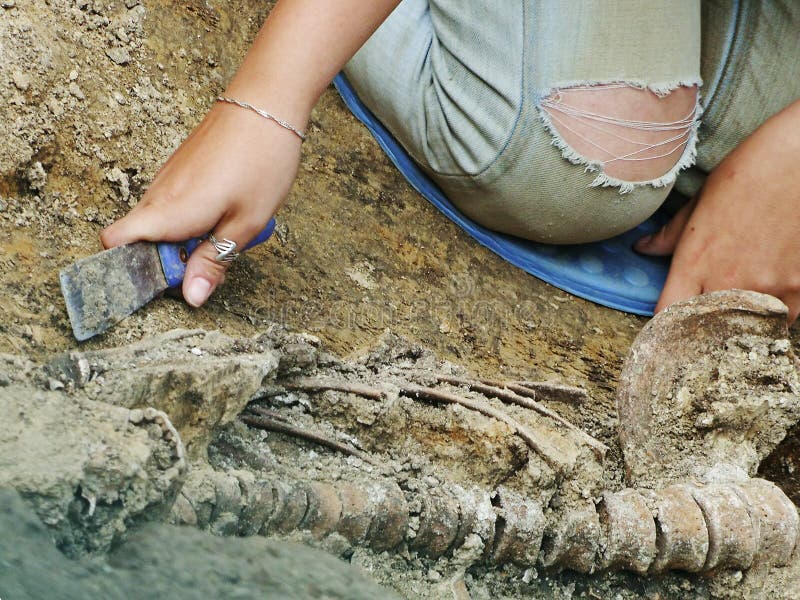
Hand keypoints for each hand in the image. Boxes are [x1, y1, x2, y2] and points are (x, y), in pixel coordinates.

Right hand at [101, 101, 300, 306]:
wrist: (266, 104)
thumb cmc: (261, 162)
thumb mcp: (246, 223)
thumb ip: (214, 261)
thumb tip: (191, 297)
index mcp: (168, 212)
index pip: (114, 244)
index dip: (133, 269)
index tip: (173, 279)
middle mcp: (158, 195)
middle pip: (140, 241)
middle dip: (171, 259)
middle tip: (215, 255)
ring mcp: (167, 179)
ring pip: (160, 223)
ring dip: (186, 237)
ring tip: (227, 227)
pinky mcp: (179, 169)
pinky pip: (173, 205)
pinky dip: (192, 217)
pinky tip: (227, 208)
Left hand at [635, 99, 799, 322]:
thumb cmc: (750, 172)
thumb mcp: (701, 201)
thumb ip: (670, 234)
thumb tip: (642, 248)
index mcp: (694, 261)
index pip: (666, 315)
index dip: (663, 327)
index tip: (666, 327)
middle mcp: (726, 281)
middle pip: (703, 331)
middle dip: (699, 332)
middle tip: (702, 326)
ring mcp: (764, 288)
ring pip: (742, 330)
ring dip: (737, 325)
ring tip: (736, 310)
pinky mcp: (798, 288)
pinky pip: (780, 320)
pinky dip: (772, 316)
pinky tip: (768, 300)